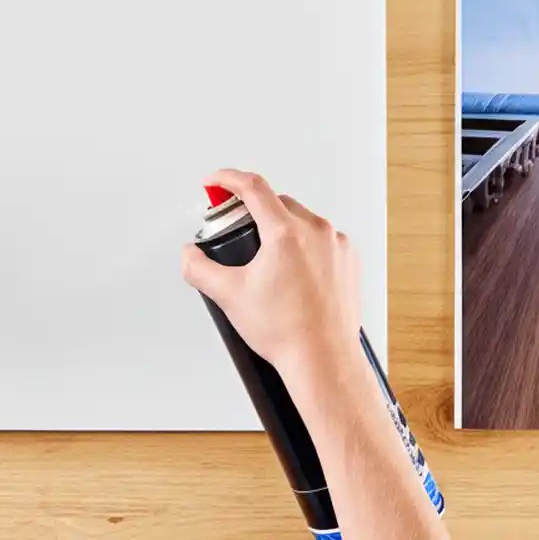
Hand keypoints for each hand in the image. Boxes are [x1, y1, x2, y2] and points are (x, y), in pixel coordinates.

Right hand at [181, 169, 362, 376]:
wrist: (323, 360)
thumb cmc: (286, 332)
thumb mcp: (228, 295)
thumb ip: (198, 267)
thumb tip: (190, 254)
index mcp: (286, 233)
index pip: (253, 187)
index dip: (228, 179)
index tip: (216, 181)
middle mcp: (316, 232)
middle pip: (277, 202)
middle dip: (253, 209)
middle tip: (237, 229)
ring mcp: (337, 245)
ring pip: (301, 219)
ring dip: (281, 227)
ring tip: (267, 259)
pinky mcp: (349, 260)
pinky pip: (322, 238)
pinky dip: (304, 244)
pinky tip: (292, 271)